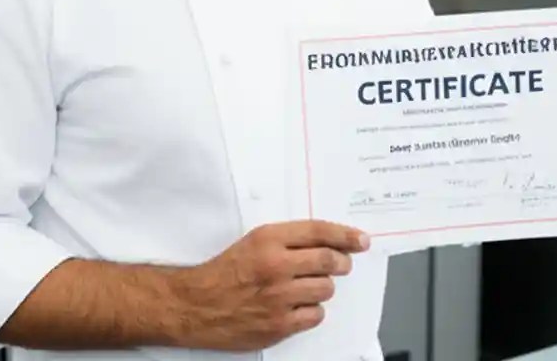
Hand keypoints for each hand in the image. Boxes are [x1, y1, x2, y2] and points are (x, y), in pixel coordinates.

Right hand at [168, 220, 369, 350]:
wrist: (196, 305)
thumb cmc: (223, 273)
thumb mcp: (253, 243)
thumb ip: (287, 241)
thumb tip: (327, 242)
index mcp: (268, 239)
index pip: (318, 232)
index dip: (345, 235)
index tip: (360, 240)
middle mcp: (275, 265)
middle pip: (329, 261)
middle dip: (340, 263)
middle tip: (340, 265)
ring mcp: (279, 296)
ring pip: (325, 289)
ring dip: (322, 288)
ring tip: (306, 288)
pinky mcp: (279, 323)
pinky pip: (315, 315)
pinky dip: (311, 311)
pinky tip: (298, 306)